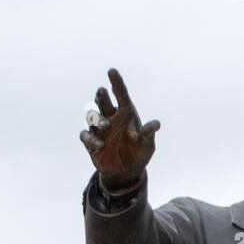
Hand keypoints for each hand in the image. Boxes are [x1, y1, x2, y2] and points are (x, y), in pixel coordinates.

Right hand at [80, 68, 159, 189]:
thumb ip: (149, 134)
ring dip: (96, 117)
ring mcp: (99, 128)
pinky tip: (99, 145)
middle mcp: (111, 116)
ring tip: (105, 124)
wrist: (127, 172)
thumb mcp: (146, 145)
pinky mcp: (91, 141)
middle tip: (103, 92)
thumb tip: (157, 124)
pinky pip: (86, 135)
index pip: (120, 93)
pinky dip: (90, 138)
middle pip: (102, 100)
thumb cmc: (139, 154)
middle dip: (101, 96)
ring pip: (92, 115)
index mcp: (126, 113)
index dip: (116, 82)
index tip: (112, 71)